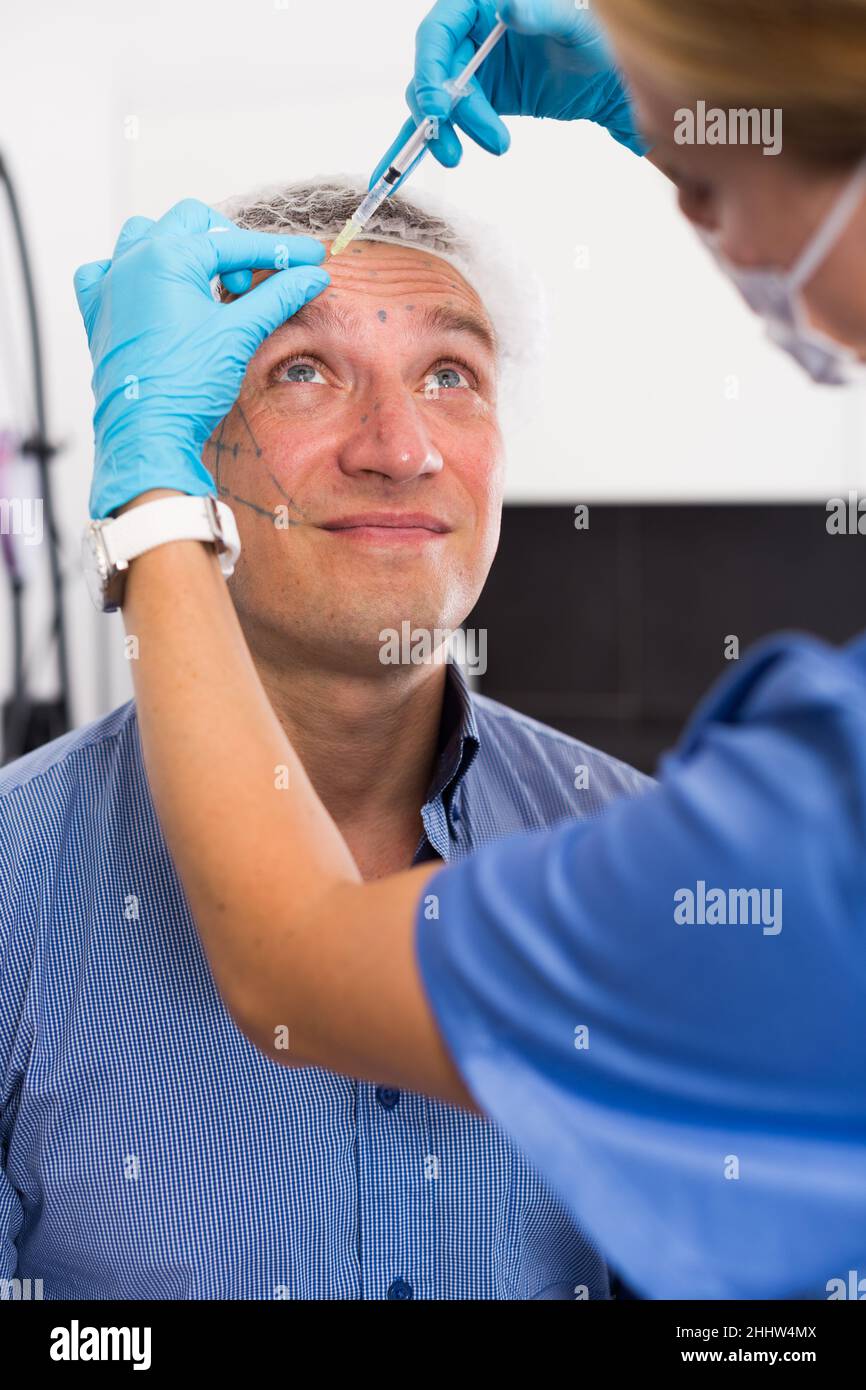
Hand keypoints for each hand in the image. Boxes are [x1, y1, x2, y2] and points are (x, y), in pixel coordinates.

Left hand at [74, 199, 329, 518]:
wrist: (148, 434)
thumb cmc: (187, 384)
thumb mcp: (240, 334)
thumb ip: (277, 297)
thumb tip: (311, 276)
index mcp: (167, 257)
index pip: (236, 244)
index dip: (280, 251)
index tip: (310, 259)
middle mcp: (133, 260)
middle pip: (190, 224)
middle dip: (228, 246)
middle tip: (249, 284)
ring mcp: (110, 284)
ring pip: (144, 237)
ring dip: (179, 248)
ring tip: (205, 284)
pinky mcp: (97, 312)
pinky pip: (105, 271)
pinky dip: (130, 271)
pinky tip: (151, 291)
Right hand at [371, 0, 647, 188]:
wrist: (608, 77)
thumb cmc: (594, 39)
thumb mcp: (576, 25)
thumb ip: (543, 13)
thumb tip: (509, 6)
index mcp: (479, 3)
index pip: (439, 33)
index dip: (430, 70)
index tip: (438, 108)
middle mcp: (467, 33)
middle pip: (436, 76)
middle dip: (448, 115)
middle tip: (472, 146)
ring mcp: (470, 69)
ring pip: (439, 105)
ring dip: (449, 134)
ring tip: (498, 146)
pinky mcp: (476, 101)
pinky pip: (443, 122)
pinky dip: (420, 146)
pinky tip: (391, 173)